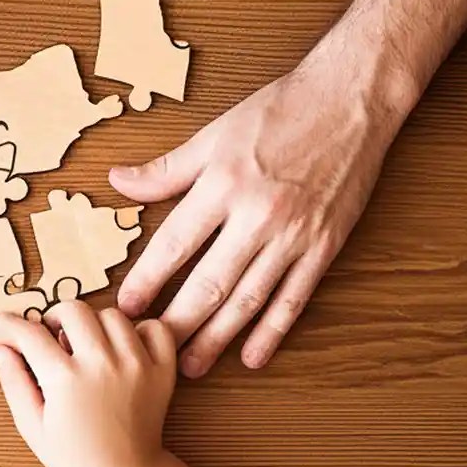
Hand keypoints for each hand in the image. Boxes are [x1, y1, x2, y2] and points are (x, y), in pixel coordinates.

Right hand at [0, 303, 176, 466]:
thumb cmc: (76, 456)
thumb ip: (14, 383)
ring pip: (111, 314)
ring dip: (94, 324)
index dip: (7, 324)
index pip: (29, 333)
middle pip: (72, 309)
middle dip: (54, 318)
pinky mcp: (161, 369)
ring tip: (87, 347)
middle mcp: (102, 364)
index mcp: (65, 379)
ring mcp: (136, 364)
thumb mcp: (33, 426)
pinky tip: (122, 347)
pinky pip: (154, 327)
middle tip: (51, 338)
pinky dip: (139, 330)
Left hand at [110, 48, 407, 375]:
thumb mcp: (212, 135)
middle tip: (151, 354)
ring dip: (218, 338)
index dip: (147, 281)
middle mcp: (256, 215)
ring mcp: (293, 235)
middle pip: (209, 283)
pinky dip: (273, 331)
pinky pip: (294, 298)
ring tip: (192, 367)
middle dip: (177, 324)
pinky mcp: (324, 246)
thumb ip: (165, 170)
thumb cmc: (278, 111)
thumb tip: (117, 181)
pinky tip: (252, 355)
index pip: (174, 245)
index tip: (125, 308)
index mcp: (222, 185)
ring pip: (249, 299)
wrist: (349, 99)